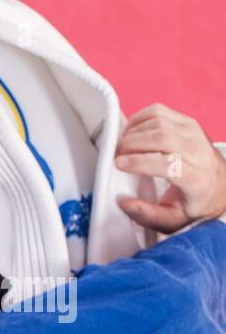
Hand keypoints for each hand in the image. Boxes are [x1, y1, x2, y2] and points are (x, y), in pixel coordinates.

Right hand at [116, 103, 225, 232]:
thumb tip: (125, 203)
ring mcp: (196, 135)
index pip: (168, 163)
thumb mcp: (171, 221)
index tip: (119, 164)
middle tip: (117, 154)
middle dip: (132, 143)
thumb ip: (147, 215)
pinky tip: (133, 131)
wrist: (218, 190)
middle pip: (163, 137)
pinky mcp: (189, 124)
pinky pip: (162, 112)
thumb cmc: (194, 205)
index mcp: (197, 180)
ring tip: (123, 145)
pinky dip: (142, 118)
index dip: (139, 162)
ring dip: (135, 130)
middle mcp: (200, 154)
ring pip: (161, 121)